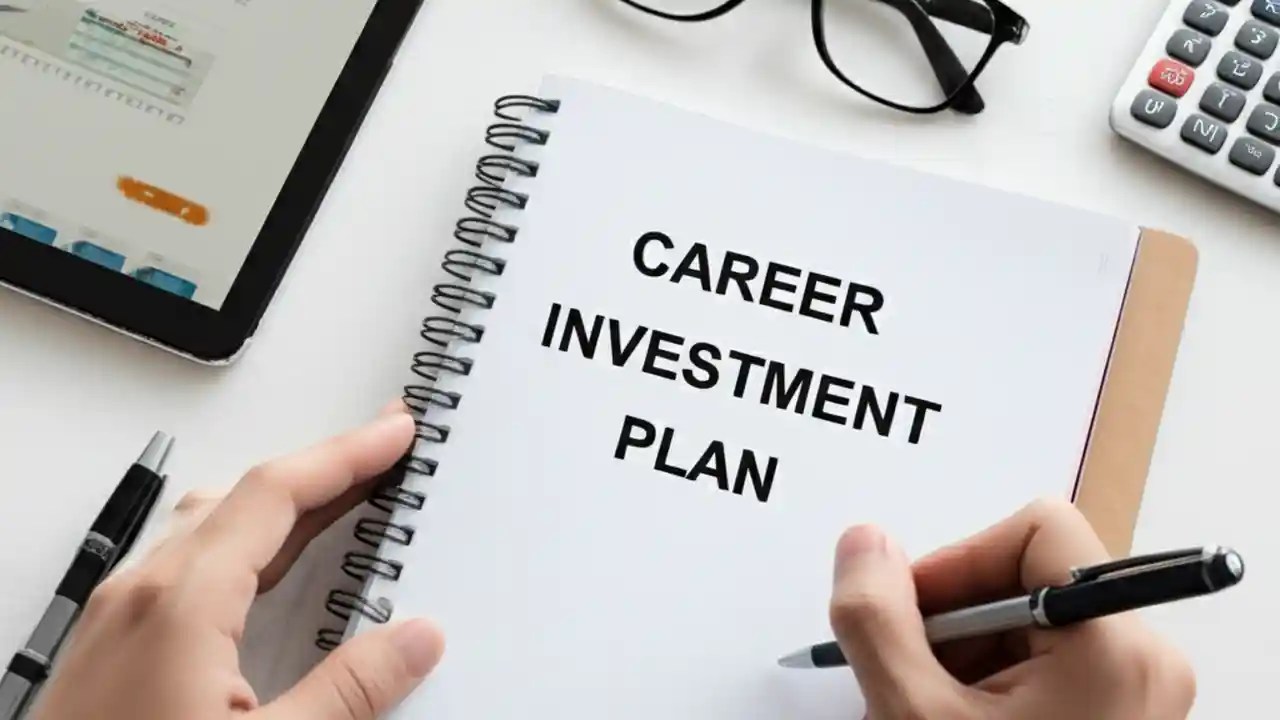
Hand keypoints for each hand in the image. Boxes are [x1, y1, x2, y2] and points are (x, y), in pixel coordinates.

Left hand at [32, 409, 444, 719]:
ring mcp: (117, 622)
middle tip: (381, 454)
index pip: (277, 494)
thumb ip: (350, 691)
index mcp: (181, 603)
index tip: (393, 432)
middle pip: (246, 500)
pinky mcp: (110, 652)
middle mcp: (140, 597)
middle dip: (322, 469)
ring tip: (341, 502)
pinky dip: (248, 545)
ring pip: (213, 530)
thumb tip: (415, 640)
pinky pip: (187, 567)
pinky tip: (269, 571)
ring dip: (283, 506)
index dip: (346, 454)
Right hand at [829, 499, 1195, 719]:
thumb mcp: (913, 718)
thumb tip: (864, 544)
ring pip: (1025, 623)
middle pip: (1026, 577)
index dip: (959, 559)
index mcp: (1113, 648)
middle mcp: (1141, 658)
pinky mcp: (1116, 716)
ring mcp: (1134, 692)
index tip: (911, 611)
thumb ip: (877, 619)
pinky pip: (1040, 664)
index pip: (1038, 530)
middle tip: (905, 679)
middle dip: (947, 623)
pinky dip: (983, 686)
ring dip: (956, 659)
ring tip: (925, 717)